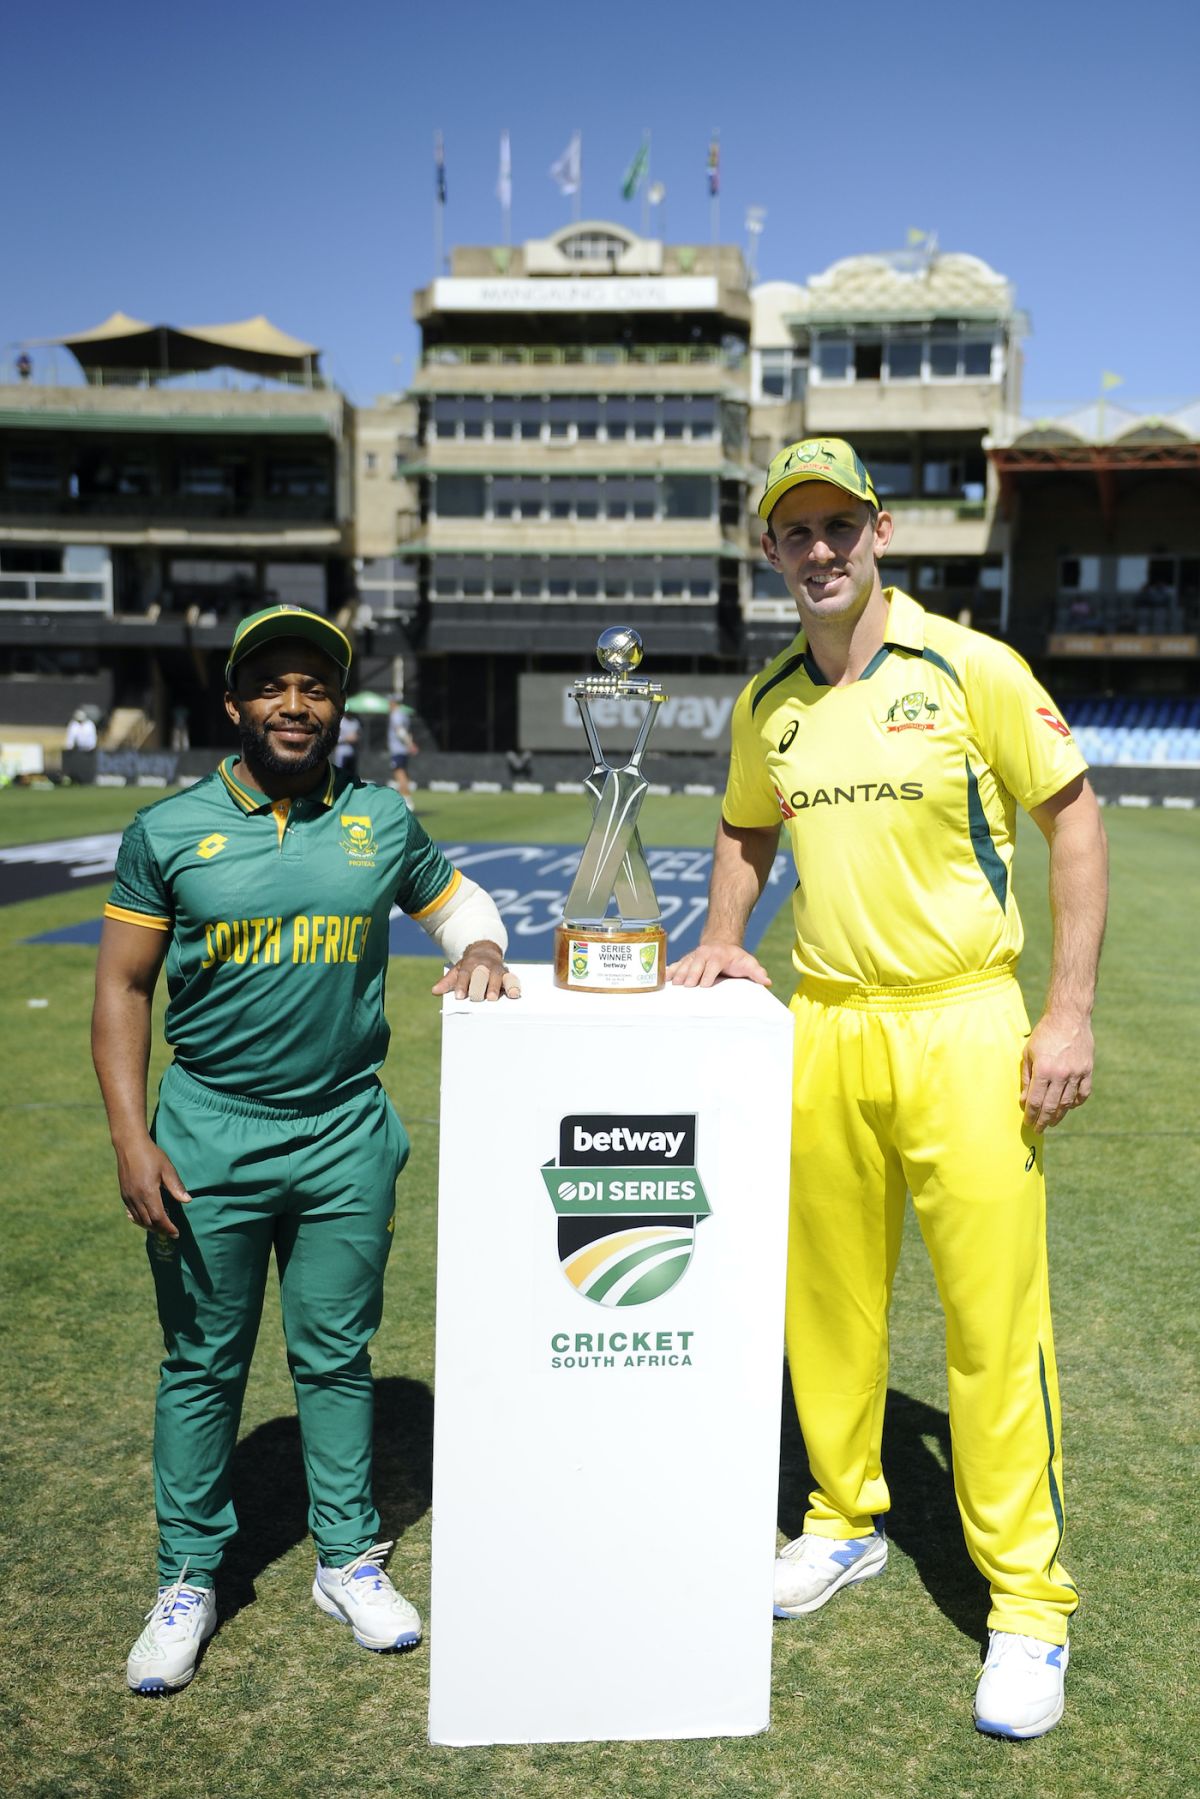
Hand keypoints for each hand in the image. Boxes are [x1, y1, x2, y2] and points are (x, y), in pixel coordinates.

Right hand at [114, 1134, 191, 1237]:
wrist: (129, 1145)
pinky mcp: (124, 1194)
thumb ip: (176, 1186)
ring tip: (162, 1228)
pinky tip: (147, 1219)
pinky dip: (140, 1220)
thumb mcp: (167, 1169)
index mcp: (148, 1192)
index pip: (158, 1217)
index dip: (168, 1227)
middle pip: (148, 1222)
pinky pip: (132, 1213)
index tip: (176, 1233)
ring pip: (139, 1219)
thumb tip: (188, 1201)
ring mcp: (128, 1197)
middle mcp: (136, 1197)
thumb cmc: (151, 1155)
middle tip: (171, 1233)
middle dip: (160, 1230)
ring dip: (150, 1226)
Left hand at [432, 941, 521, 1002]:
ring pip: (496, 977)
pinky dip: (513, 987)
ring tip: (492, 998)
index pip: (464, 975)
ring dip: (494, 987)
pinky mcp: (507, 974)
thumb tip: (435, 991)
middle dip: (478, 986)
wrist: (485, 950)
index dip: (461, 985)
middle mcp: (484, 966)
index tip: (459, 996)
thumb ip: (448, 982)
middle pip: (481, 976)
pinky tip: (514, 995)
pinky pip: (512, 980)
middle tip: (476, 998)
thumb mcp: (457, 970)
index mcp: (470, 964)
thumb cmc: (470, 965)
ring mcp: (497, 969)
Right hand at [666, 943, 771, 988]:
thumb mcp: (748, 963)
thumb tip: (767, 981)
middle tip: (687, 986)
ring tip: (674, 984)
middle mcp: (704, 955)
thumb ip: (757, 972)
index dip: (708, 975)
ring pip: (684, 964)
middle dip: (691, 975)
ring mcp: (694, 956)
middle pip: (696, 965)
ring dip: (679, 974)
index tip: (704, 985)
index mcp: (719, 956)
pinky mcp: (686, 960)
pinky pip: (676, 964)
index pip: (712, 966)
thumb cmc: (736, 958)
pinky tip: (664, 979)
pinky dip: (669, 971)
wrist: (722, 943)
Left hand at [1021, 1009, 1094, 1131]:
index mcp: (1043, 1069)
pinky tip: (1068, 1107)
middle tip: (1038, 1129)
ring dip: (1059, 1115)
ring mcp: (1077, 1073)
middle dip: (1044, 1121)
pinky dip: (1076, 1103)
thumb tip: (1024, 1101)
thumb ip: (1026, 1078)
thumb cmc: (1044, 1034)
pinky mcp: (1088, 1071)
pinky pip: (1083, 1094)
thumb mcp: (1028, 1053)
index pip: (1036, 1100)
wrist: (1069, 1017)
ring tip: (1052, 1122)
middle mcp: (1061, 1074)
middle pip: (1051, 1106)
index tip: (1028, 1124)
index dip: (1031, 1115)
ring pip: (1068, 1103)